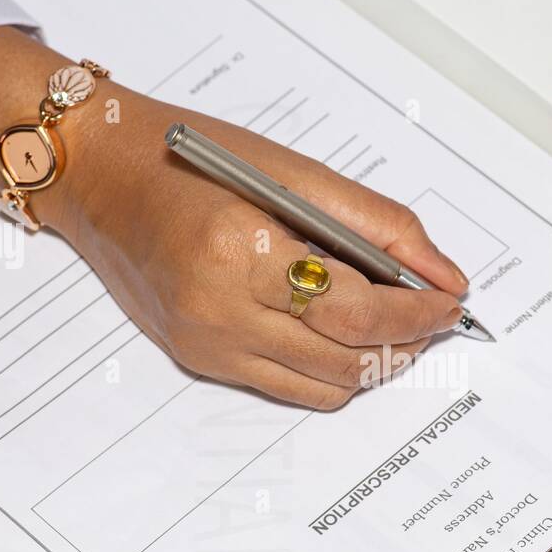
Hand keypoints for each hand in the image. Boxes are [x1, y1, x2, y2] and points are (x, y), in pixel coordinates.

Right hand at [46, 90, 466, 409]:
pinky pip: (289, 388)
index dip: (418, 314)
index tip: (451, 303)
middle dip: (406, 343)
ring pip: (325, 387)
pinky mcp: (199, 360)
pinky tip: (341, 333)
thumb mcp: (294, 173)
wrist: (100, 180)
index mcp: (242, 249)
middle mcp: (219, 309)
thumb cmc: (192, 162)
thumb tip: (446, 277)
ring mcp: (206, 344)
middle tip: (432, 314)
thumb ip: (381, 225)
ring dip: (373, 363)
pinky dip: (330, 369)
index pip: (359, 313)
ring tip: (392, 325)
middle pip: (348, 360)